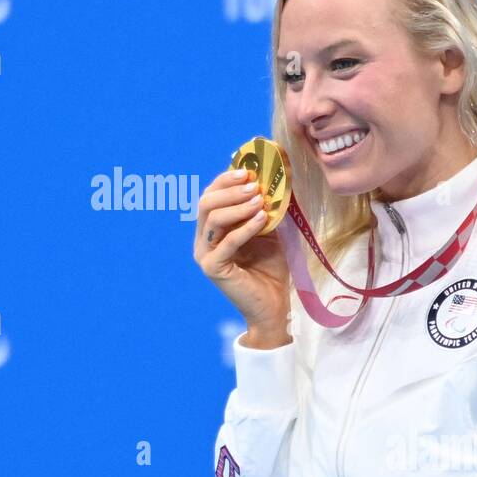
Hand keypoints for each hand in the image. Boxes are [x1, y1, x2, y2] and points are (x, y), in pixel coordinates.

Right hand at [193, 168, 291, 339]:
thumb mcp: (268, 232)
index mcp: (211, 229)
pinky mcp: (213, 269)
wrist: (273, 305)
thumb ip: (262, 209)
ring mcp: (205, 255)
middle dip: (230, 189)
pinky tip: (263, 218)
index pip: (210, 196)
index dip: (225, 180)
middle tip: (254, 185)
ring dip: (238, 206)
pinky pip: (227, 242)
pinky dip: (245, 227)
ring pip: (212, 219)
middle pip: (206, 203)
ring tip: (261, 200)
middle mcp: (203, 240)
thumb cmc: (270, 269)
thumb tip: (269, 180)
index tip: (248, 171)